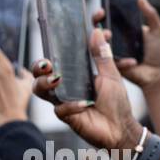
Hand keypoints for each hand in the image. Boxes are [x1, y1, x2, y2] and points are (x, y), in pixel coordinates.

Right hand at [31, 28, 142, 151]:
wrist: (121, 128)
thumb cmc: (116, 102)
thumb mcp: (111, 75)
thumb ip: (102, 55)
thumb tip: (96, 31)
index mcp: (73, 74)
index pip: (55, 58)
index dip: (49, 48)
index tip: (50, 38)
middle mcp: (63, 86)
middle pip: (39, 73)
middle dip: (38, 66)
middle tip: (46, 63)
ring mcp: (62, 100)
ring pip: (40, 90)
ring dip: (45, 83)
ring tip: (56, 79)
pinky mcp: (66, 116)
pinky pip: (60, 109)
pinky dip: (71, 106)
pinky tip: (84, 105)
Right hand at [91, 0, 159, 88]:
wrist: (159, 74)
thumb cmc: (158, 53)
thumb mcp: (158, 30)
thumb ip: (150, 14)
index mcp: (122, 30)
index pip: (107, 18)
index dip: (101, 13)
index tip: (102, 9)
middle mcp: (115, 40)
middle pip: (98, 29)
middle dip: (96, 21)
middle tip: (101, 17)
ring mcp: (113, 54)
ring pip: (99, 45)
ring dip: (102, 38)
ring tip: (109, 35)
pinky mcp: (115, 67)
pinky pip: (112, 62)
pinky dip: (122, 61)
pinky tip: (133, 61)